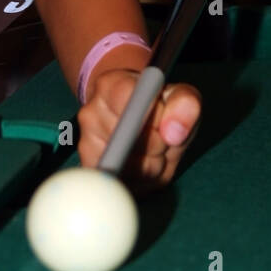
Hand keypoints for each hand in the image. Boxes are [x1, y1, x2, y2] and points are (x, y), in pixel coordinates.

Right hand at [77, 69, 201, 197]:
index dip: (157, 121)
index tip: (165, 122)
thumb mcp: (179, 96)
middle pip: (135, 143)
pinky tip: (142, 165)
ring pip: (134, 169)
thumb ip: (185, 105)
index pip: (135, 107)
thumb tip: (173, 134)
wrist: (132, 115)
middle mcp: (91, 113)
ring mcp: (86, 144)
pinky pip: (126, 185)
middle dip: (159, 145)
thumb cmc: (158, 105)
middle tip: (161, 135)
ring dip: (153, 165)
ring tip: (151, 150)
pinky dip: (142, 181)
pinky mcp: (91, 171)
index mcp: (110, 85)